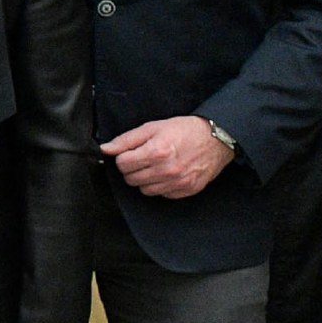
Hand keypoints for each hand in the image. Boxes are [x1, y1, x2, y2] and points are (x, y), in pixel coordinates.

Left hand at [101, 116, 233, 198]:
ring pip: (144, 190)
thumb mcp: (153, 127)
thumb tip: (105, 149)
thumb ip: (126, 140)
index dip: (124, 158)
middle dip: (132, 169)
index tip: (131, 153)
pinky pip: (162, 195)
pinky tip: (168, 174)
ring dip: (145, 180)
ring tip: (155, 166)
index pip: (122, 165)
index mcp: (156, 152)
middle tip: (143, 159)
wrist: (216, 139)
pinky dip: (161, 186)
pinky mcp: (187, 190)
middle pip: (131, 179)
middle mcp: (166, 170)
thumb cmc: (184, 130)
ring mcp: (178, 182)